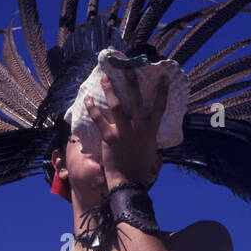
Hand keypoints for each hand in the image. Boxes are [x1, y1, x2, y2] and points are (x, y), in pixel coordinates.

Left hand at [84, 68, 166, 186]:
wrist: (128, 183)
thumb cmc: (140, 170)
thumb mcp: (151, 154)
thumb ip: (151, 142)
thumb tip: (152, 138)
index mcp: (150, 133)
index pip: (159, 108)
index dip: (162, 91)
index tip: (163, 76)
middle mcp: (138, 130)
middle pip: (136, 101)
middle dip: (132, 83)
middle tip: (128, 68)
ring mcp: (124, 133)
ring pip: (117, 107)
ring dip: (110, 91)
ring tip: (104, 78)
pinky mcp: (110, 139)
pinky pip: (99, 120)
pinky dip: (92, 109)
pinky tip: (87, 99)